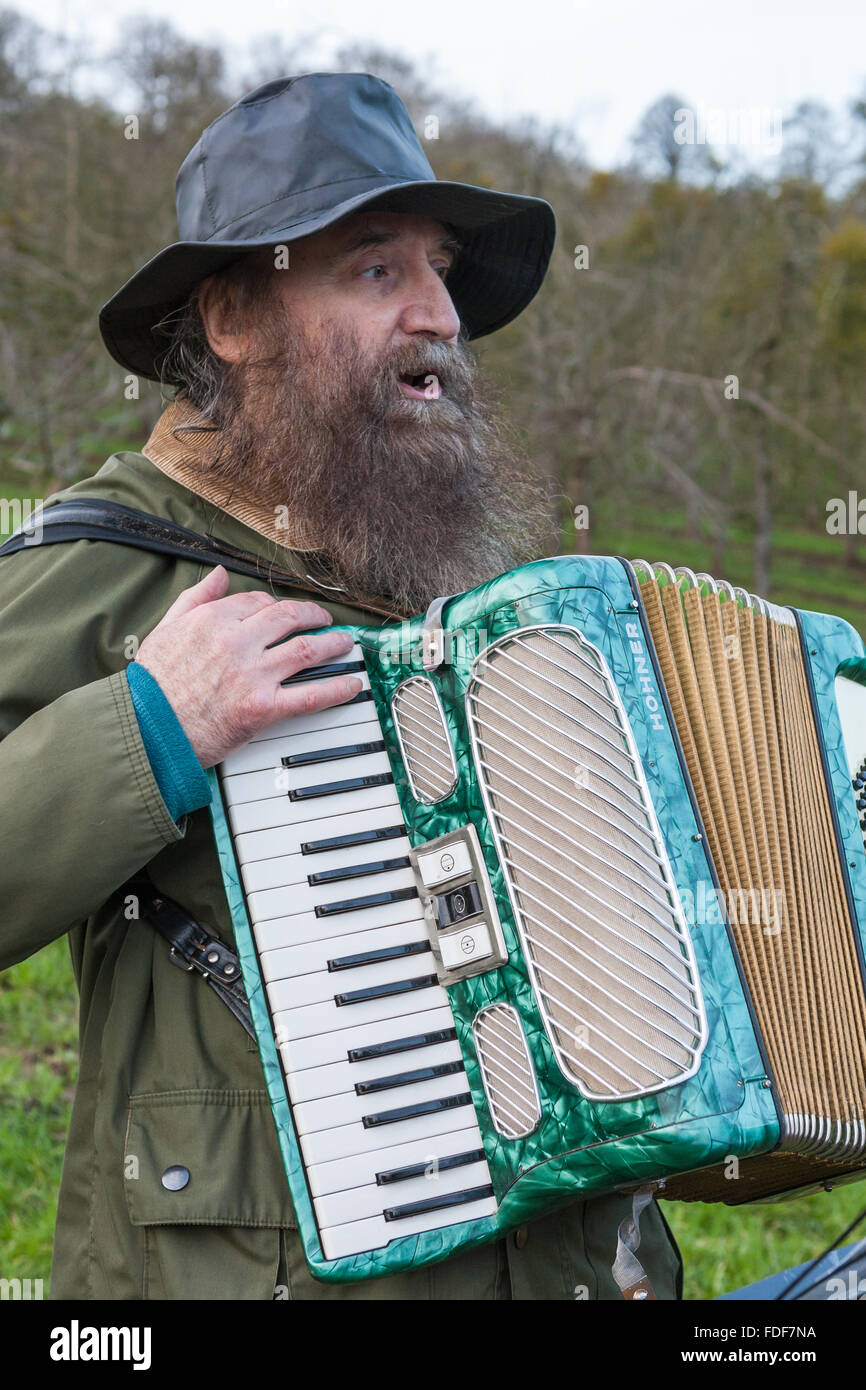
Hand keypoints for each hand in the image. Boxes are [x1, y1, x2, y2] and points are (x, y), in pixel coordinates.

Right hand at [135, 566, 360, 767]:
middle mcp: (237, 642)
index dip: (277, 606)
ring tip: (345, 643)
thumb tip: (219, 574)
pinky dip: (336, 689)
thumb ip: (195, 598)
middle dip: (313, 615)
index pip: (258, 602)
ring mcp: (253, 674)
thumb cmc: (152, 687)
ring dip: (332, 644)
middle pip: (289, 618)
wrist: (147, 730)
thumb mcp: (166, 629)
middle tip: (325, 619)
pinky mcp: (262, 707)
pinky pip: (309, 694)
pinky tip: (351, 685)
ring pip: (306, 649)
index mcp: (213, 620)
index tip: (285, 613)